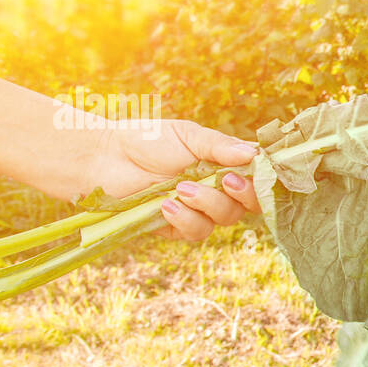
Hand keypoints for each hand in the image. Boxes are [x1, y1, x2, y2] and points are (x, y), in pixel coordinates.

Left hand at [92, 118, 261, 240]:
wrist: (105, 157)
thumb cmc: (147, 139)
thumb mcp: (188, 135)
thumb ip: (220, 146)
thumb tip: (254, 154)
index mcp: (226, 165)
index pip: (258, 178)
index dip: (262, 180)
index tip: (253, 172)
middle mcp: (218, 189)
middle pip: (249, 204)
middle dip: (242, 194)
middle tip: (225, 182)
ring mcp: (200, 210)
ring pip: (225, 218)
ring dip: (208, 204)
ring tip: (180, 188)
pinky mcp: (179, 227)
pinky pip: (198, 231)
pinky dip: (186, 219)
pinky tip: (166, 205)